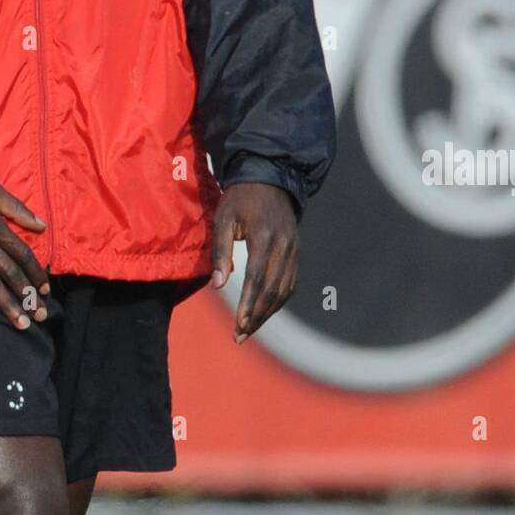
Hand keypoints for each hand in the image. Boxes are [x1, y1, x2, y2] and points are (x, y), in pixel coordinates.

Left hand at [211, 181, 299, 343]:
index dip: (249, 304)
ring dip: (267, 313)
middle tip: (240, 335)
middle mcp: (283, 246)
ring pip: (284, 290)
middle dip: (256, 316)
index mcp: (264, 236)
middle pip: (272, 290)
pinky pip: (290, 283)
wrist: (270, 178)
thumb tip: (218, 286)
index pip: (258, 278)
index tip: (239, 324)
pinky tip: (264, 312)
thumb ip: (221, 251)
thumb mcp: (223, 218)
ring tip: (249, 330)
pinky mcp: (297, 252)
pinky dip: (278, 301)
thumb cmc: (240, 199)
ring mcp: (293, 250)